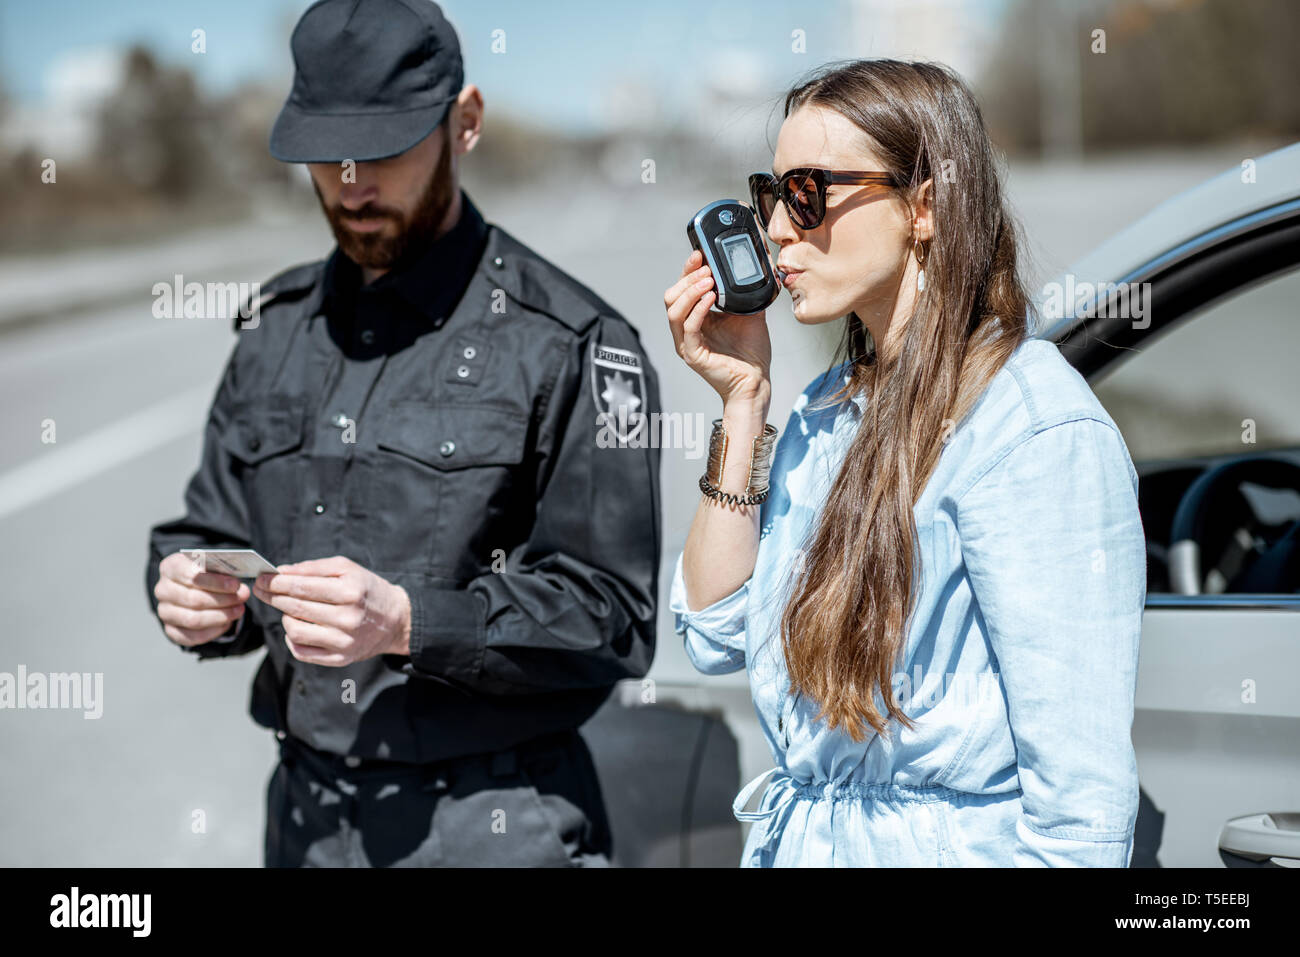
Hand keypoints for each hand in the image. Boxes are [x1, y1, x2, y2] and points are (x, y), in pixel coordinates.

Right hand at [155, 551, 249, 646]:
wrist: (194, 587)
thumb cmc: (206, 574)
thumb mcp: (212, 565)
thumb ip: (221, 571)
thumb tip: (237, 586)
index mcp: (170, 568)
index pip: (190, 575)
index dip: (214, 582)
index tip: (235, 585)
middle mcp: (163, 590)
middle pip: (193, 599)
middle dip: (222, 600)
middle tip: (243, 597)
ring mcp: (164, 611)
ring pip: (193, 619)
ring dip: (221, 616)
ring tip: (239, 610)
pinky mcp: (170, 629)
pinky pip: (192, 636)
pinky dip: (213, 631)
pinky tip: (227, 623)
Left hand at [252, 555, 410, 666]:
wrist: (396, 620)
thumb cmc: (367, 590)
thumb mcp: (347, 568)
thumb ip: (313, 567)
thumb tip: (281, 572)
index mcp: (350, 592)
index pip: (301, 587)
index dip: (276, 582)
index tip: (262, 578)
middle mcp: (347, 618)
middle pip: (295, 608)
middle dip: (273, 596)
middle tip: (263, 589)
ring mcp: (343, 642)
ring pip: (295, 631)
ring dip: (284, 617)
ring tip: (288, 609)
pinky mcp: (340, 659)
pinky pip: (302, 652)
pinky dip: (291, 639)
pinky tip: (296, 626)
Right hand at [664, 248, 772, 406]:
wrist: (756, 380)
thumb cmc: (750, 352)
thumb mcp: (747, 313)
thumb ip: (743, 292)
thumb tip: (751, 268)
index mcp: (695, 319)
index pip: (681, 289)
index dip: (687, 270)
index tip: (700, 254)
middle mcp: (686, 330)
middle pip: (671, 297)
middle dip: (687, 278)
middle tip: (707, 268)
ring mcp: (687, 343)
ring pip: (674, 310)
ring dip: (691, 291)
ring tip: (709, 280)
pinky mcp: (693, 355)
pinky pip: (690, 327)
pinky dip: (698, 309)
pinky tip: (711, 297)